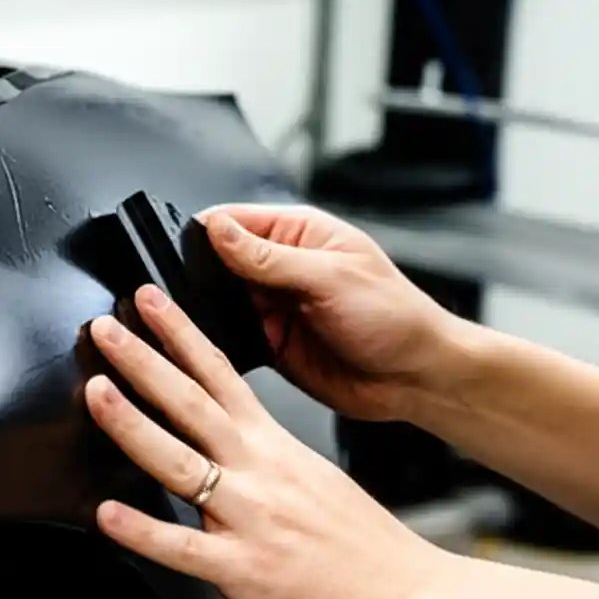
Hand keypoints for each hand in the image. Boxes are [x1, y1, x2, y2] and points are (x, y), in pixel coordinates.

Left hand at [84, 284, 446, 598]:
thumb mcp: (317, 481)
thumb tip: (234, 447)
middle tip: (102, 327)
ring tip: (95, 392)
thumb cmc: (368, 548)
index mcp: (277, 448)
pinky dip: (142, 530)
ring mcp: (249, 519)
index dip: (179, 334)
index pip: (220, 374)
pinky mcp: (243, 570)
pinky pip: (182, 547)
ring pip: (179, 461)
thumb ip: (268, 462)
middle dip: (142, 360)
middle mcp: (260, 473)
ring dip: (132, 424)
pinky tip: (106, 513)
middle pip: (192, 403)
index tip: (148, 302)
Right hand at [196, 203, 463, 421]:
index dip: (205, 232)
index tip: (180, 250)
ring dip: (207, 309)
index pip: (234, 220)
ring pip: (220, 300)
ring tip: (194, 318)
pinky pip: (232, 336)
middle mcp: (282, 267)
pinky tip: (211, 345)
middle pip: (219, 261)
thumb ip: (268, 257)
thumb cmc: (395, 317)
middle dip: (200, 274)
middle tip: (183, 291)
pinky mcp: (271, 343)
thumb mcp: (328, 278)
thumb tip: (218, 229)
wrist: (418, 378)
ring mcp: (275, 306)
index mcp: (299, 234)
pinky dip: (219, 340)